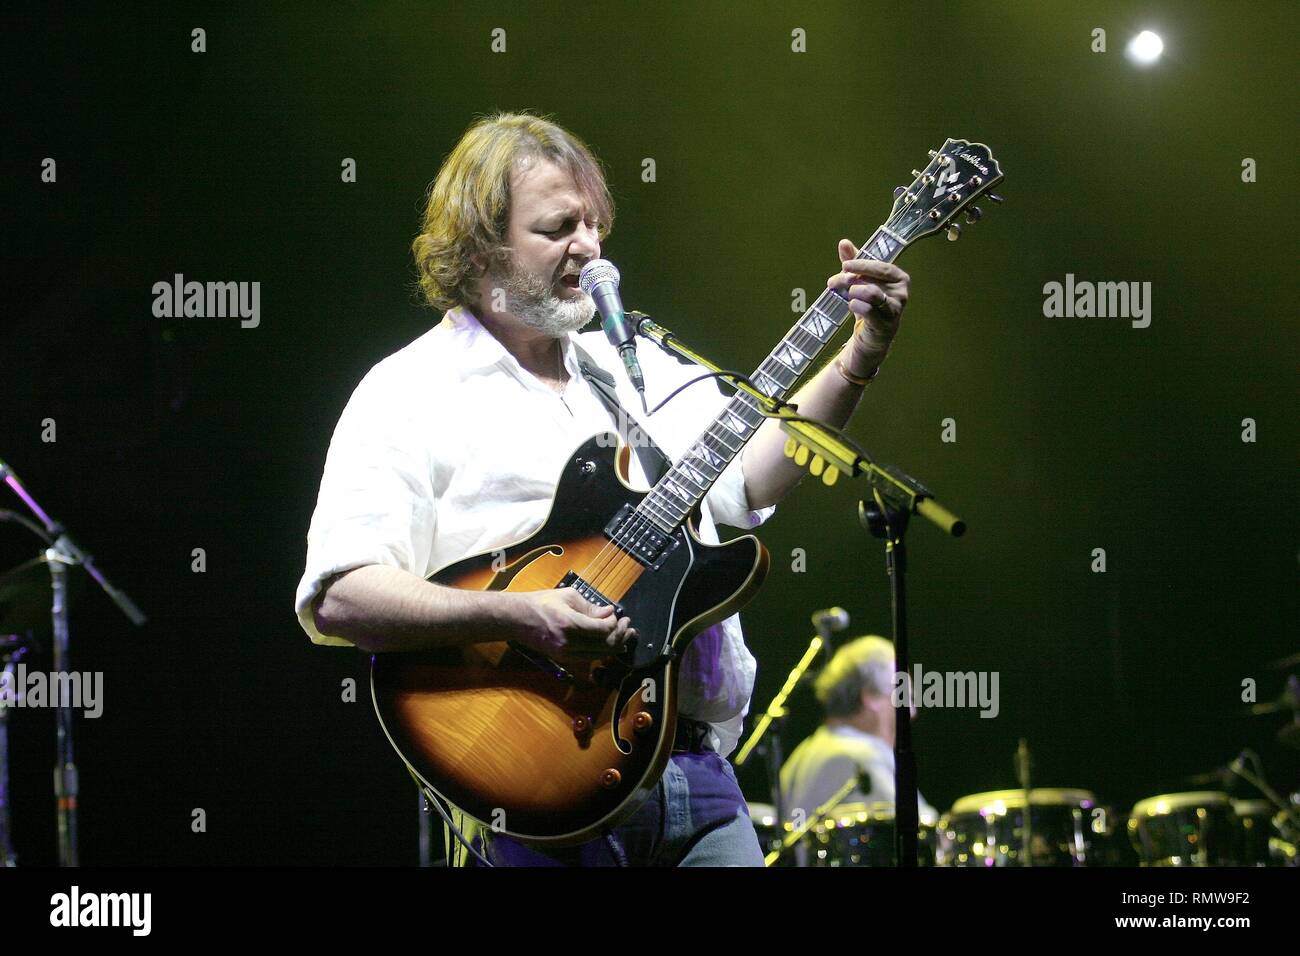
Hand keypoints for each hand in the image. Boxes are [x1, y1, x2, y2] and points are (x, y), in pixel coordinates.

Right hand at [509, 588, 635, 666]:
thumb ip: (591, 607)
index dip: (615, 625)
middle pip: (604, 646)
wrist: (517, 619)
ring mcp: (565, 654)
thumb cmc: (542, 602)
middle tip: (629, 627)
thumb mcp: (568, 597)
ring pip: (598, 655)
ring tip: (625, 636)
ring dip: (614, 646)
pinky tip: (608, 643)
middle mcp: (569, 643)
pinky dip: (601, 651)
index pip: (603, 630)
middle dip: (620, 636)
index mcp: (570, 624)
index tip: (620, 617)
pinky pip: (589, 657)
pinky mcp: (563, 659)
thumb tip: (609, 613)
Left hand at [826, 238, 909, 373]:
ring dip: (852, 293)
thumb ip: (854, 262)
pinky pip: (866, 309)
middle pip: (871, 279)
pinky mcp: (885, 324)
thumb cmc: (869, 305)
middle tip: (833, 283)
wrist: (871, 337)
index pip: (880, 266)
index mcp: (899, 278)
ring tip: (847, 296)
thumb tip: (843, 243)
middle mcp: (901, 293)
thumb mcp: (860, 282)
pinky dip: (855, 306)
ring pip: (870, 293)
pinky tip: (852, 306)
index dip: (861, 265)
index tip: (845, 266)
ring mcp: (895, 309)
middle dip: (848, 279)